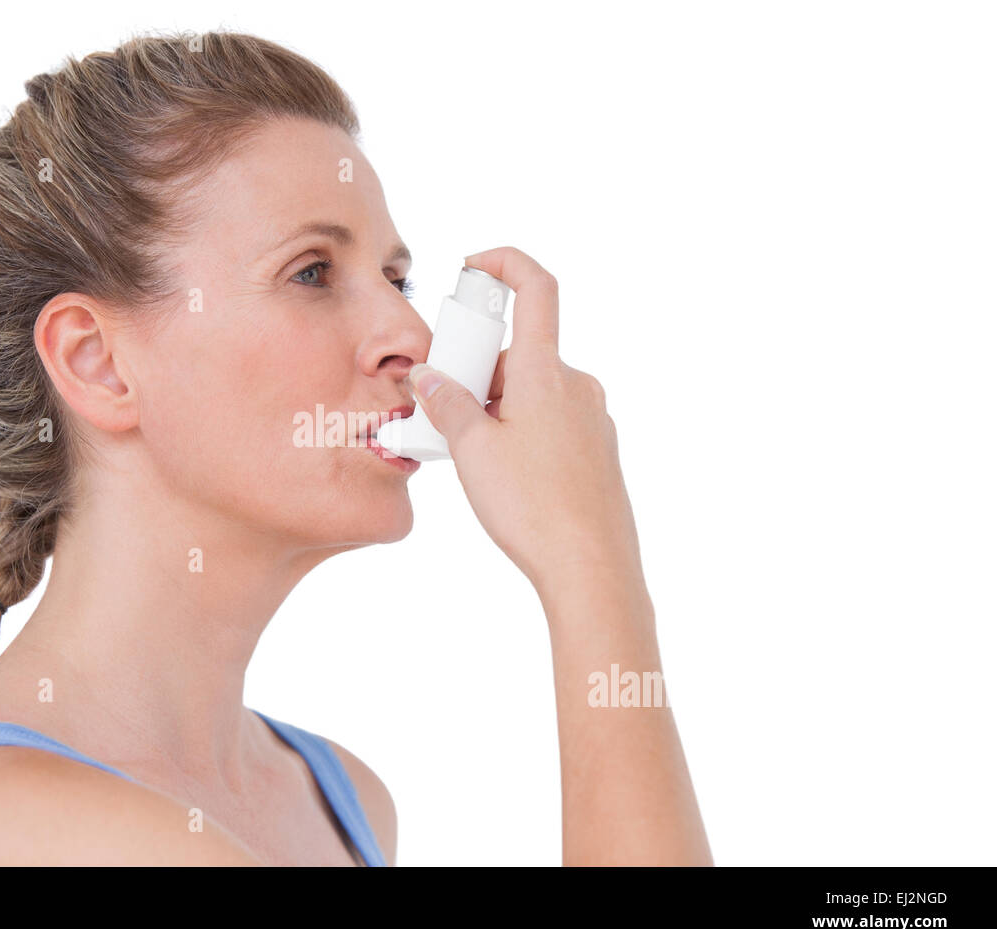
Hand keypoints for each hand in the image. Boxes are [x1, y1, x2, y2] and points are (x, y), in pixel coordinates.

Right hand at [407, 247, 647, 595]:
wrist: (591, 568)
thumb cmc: (533, 507)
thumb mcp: (472, 451)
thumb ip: (447, 404)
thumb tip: (430, 377)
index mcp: (545, 372)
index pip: (536, 288)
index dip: (506, 263)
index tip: (475, 265)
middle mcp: (576, 386)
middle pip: (518, 356)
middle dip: (476, 375)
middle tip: (444, 413)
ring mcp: (592, 419)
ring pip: (532, 393)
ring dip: (496, 409)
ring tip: (471, 459)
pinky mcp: (597, 451)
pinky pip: (551, 422)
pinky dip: (520, 432)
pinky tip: (503, 477)